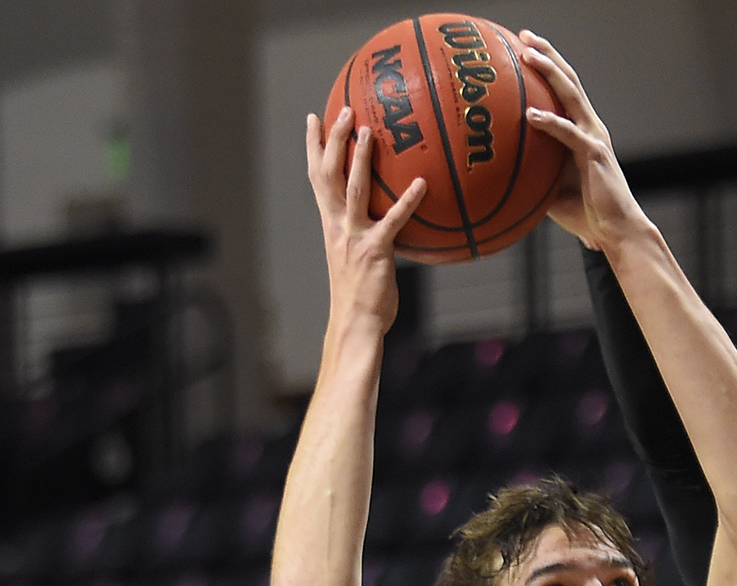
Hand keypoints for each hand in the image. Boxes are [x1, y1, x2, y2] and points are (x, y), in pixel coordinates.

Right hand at [306, 106, 427, 328]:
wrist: (355, 324)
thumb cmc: (361, 296)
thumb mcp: (359, 258)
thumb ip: (369, 233)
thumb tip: (391, 215)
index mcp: (330, 224)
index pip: (317, 177)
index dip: (314, 147)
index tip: (313, 119)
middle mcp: (337, 226)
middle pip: (329, 174)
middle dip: (334, 140)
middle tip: (343, 109)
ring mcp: (353, 237)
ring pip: (354, 189)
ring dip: (360, 159)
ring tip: (369, 130)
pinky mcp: (375, 251)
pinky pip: (393, 220)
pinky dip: (408, 201)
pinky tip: (423, 183)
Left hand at [519, 32, 650, 250]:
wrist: (615, 232)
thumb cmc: (584, 214)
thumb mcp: (549, 188)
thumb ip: (531, 171)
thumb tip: (496, 170)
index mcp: (582, 130)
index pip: (563, 90)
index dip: (546, 67)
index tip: (522, 49)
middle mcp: (590, 126)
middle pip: (568, 80)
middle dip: (546, 55)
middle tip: (523, 37)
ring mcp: (594, 137)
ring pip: (571, 95)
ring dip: (549, 72)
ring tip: (526, 55)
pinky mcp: (595, 154)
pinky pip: (569, 134)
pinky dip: (550, 122)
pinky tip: (530, 114)